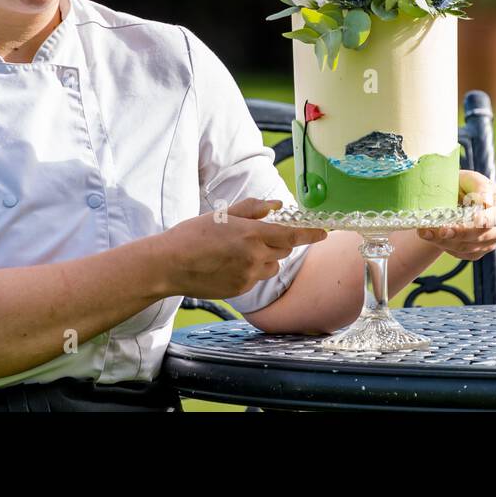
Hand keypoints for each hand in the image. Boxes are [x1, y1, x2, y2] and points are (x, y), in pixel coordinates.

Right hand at [160, 197, 327, 299]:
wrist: (171, 265)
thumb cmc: (193, 235)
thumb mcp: (223, 215)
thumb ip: (252, 209)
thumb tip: (276, 205)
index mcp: (251, 234)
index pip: (292, 235)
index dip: (311, 234)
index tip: (324, 232)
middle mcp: (254, 257)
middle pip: (283, 250)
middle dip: (278, 242)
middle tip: (257, 234)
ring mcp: (248, 276)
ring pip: (271, 266)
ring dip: (265, 258)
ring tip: (238, 251)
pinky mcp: (241, 290)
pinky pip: (256, 278)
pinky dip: (250, 270)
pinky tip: (228, 264)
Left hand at [417, 170, 495, 260]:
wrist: (455, 198)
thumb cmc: (465, 184)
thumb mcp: (471, 179)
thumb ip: (479, 187)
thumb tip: (485, 201)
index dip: (485, 219)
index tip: (475, 219)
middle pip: (481, 236)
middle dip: (459, 234)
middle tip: (441, 230)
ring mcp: (488, 243)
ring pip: (467, 247)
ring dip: (444, 240)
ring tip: (426, 231)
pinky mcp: (474, 252)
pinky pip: (459, 253)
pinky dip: (442, 245)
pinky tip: (428, 235)